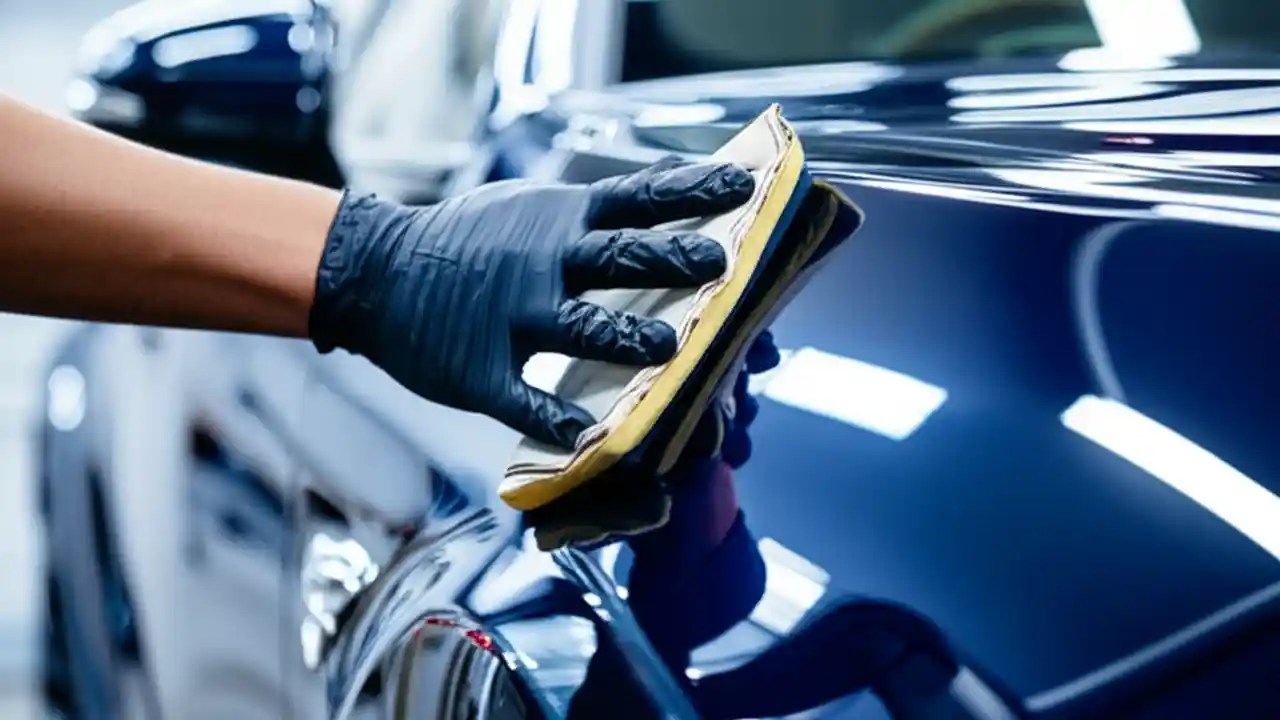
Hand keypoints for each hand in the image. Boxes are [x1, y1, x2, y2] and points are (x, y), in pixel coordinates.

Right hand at [308, 160, 754, 447]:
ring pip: (579, 328)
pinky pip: (524, 400)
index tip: (742, 187)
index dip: (692, 192)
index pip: (638, 198)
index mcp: (559, 220)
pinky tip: (588, 438)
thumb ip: (590, 214)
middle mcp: (541, 263)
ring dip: (627, 338)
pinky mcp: (480, 370)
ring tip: (669, 347)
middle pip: (618, 258)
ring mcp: (510, 318)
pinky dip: (555, 420)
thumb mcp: (529, 208)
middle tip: (721, 265)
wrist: (377, 271)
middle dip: (671, 260)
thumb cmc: (468, 241)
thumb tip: (663, 199)